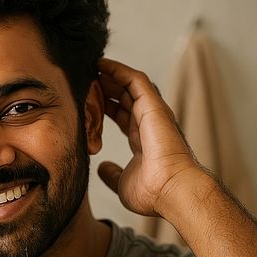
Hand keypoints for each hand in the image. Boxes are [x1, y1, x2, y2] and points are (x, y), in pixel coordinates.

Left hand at [97, 58, 207, 217]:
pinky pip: (135, 80)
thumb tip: (102, 168)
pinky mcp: (154, 106)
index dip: (106, 107)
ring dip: (110, 76)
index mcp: (143, 141)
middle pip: (125, 98)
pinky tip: (103, 64)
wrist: (171, 190)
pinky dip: (119, 70)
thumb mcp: (123, 182)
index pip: (122, 116)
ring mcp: (153, 114)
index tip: (88, 101)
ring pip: (129, 86)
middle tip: (84, 79)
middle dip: (105, 88)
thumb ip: (113, 174)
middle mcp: (148, 124)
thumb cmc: (152, 192)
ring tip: (90, 67)